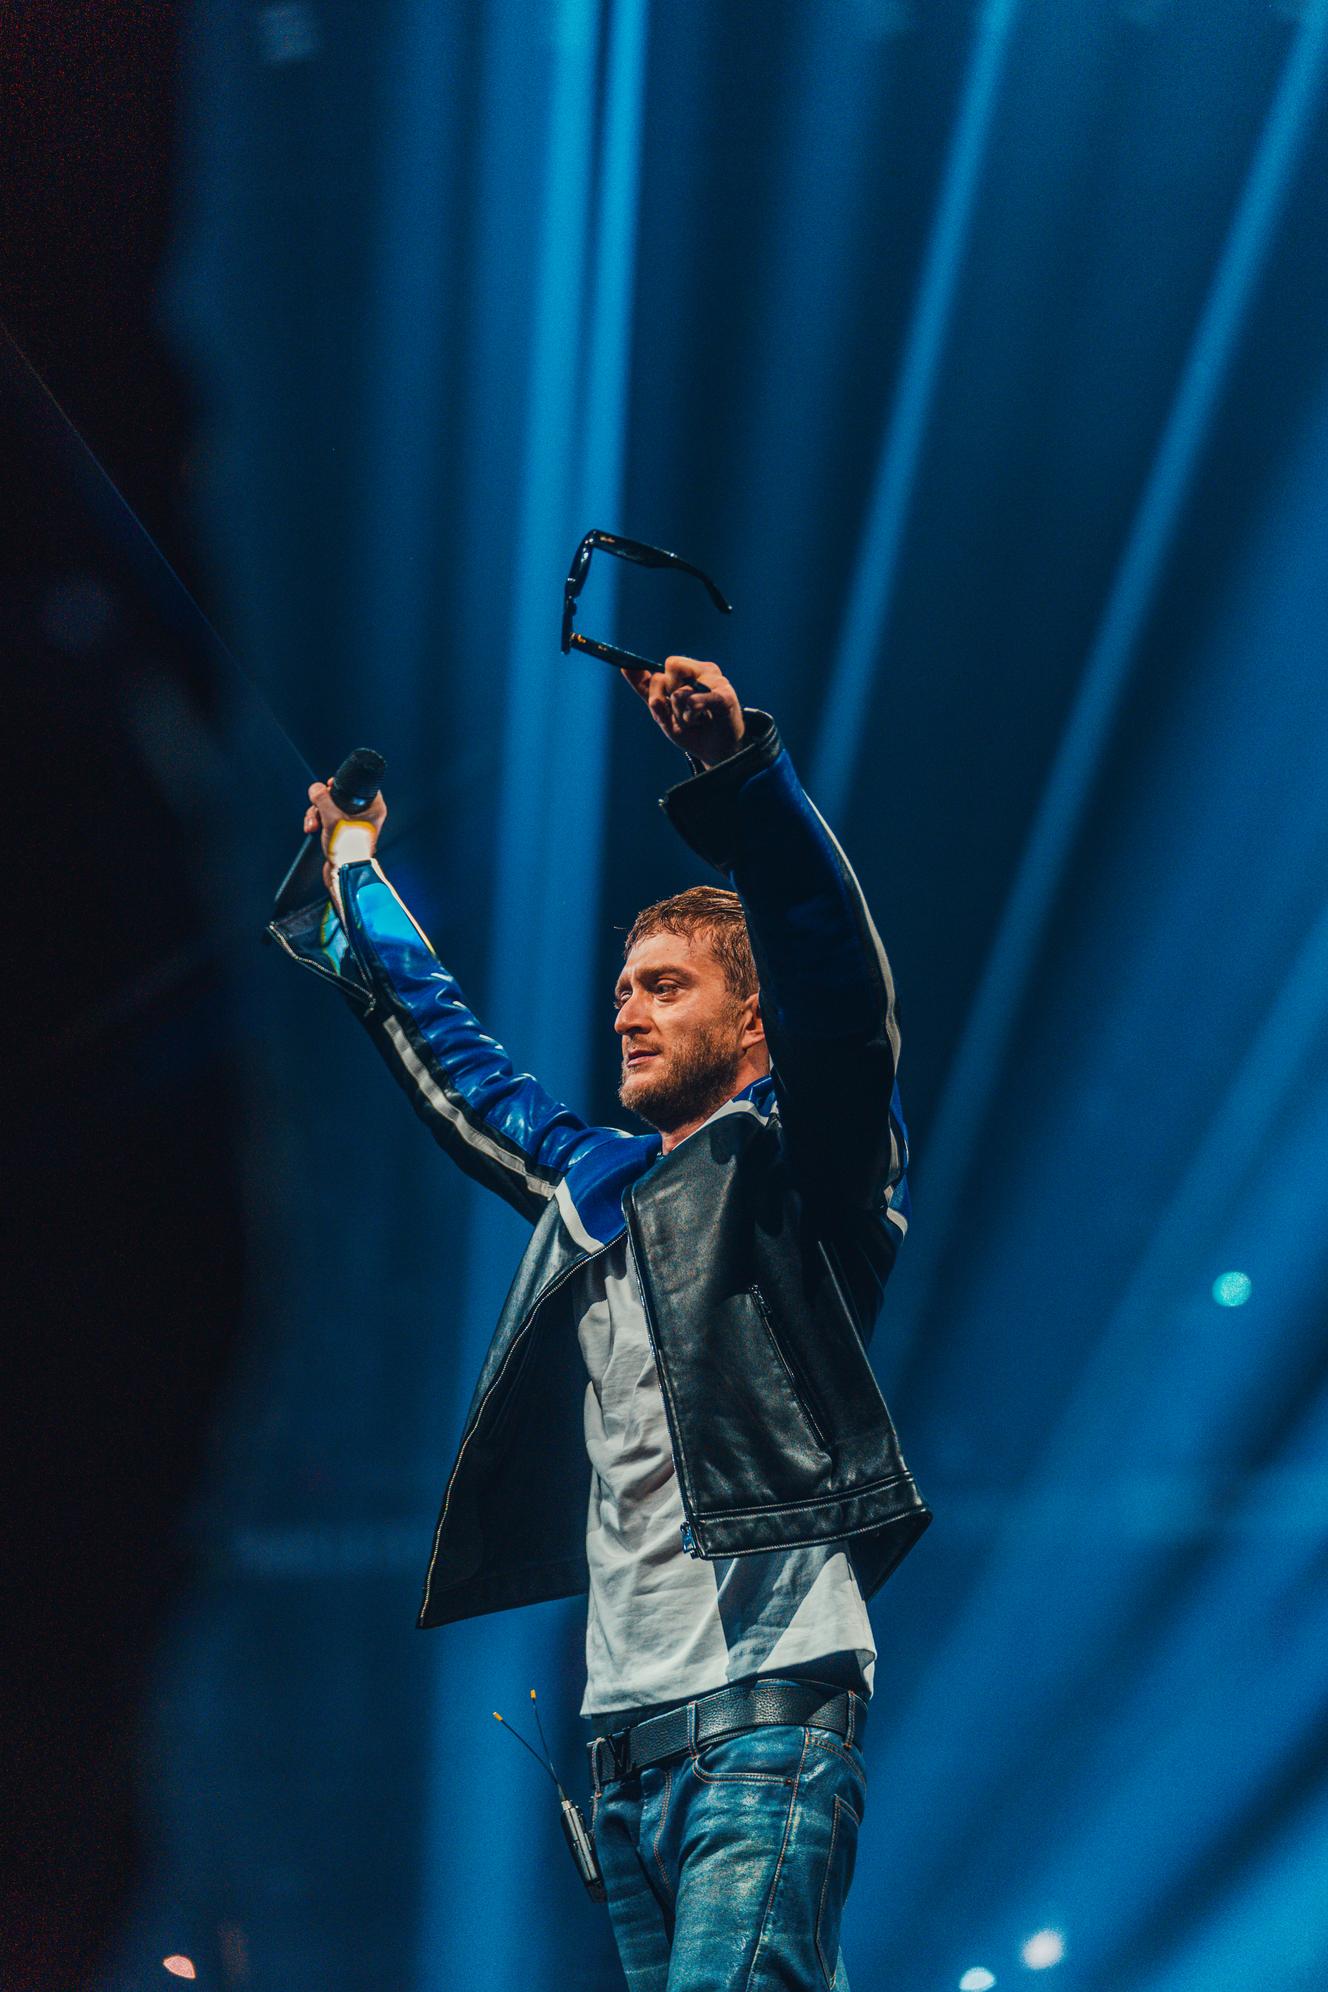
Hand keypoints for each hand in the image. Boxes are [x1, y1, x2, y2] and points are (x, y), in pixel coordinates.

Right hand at [303, 778, 387, 895]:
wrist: (344, 874)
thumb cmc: (347, 849)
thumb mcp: (333, 819)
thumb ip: (322, 799)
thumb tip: (316, 788)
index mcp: (373, 808)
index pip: (360, 785)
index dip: (342, 784)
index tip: (331, 787)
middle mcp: (366, 815)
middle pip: (339, 796)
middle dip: (322, 803)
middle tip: (318, 810)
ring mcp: (353, 824)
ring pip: (330, 808)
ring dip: (316, 814)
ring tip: (312, 825)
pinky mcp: (342, 832)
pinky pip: (327, 819)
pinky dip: (318, 822)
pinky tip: (311, 829)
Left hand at [619, 655, 745, 767]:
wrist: (717, 754)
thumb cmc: (692, 731)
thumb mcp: (662, 712)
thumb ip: (645, 689)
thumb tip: (624, 668)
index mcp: (690, 672)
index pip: (667, 665)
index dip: (657, 684)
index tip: (660, 701)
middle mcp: (704, 671)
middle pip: (671, 666)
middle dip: (667, 696)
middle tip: (682, 712)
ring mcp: (716, 682)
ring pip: (680, 691)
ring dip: (681, 714)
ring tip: (695, 720)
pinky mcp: (725, 696)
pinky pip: (695, 700)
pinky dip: (691, 714)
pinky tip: (701, 720)